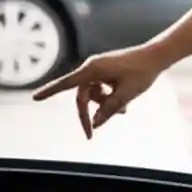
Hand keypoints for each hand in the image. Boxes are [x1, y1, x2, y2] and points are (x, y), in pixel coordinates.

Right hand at [32, 45, 168, 138]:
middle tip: (90, 135)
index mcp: (93, 69)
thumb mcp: (126, 94)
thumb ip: (110, 109)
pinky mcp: (106, 72)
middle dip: (89, 113)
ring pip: (93, 95)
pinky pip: (100, 90)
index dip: (50, 91)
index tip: (35, 98)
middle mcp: (92, 67)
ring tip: (123, 110)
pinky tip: (124, 104)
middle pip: (82, 96)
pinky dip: (109, 98)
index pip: (67, 83)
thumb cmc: (143, 72)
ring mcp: (99, 69)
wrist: (157, 56)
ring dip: (104, 105)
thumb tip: (95, 123)